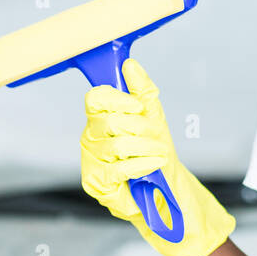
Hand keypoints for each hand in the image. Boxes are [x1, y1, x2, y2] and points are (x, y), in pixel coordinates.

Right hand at [80, 58, 234, 255]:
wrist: (166, 190)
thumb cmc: (156, 153)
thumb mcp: (155, 117)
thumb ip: (143, 91)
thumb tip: (130, 65)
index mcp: (100, 118)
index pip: (95, 98)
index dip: (119, 100)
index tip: (138, 108)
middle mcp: (90, 138)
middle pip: (109, 120)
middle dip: (141, 127)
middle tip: (157, 137)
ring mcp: (90, 161)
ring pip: (117, 144)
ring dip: (146, 148)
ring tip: (159, 154)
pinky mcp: (96, 183)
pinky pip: (118, 168)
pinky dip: (141, 165)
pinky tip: (152, 166)